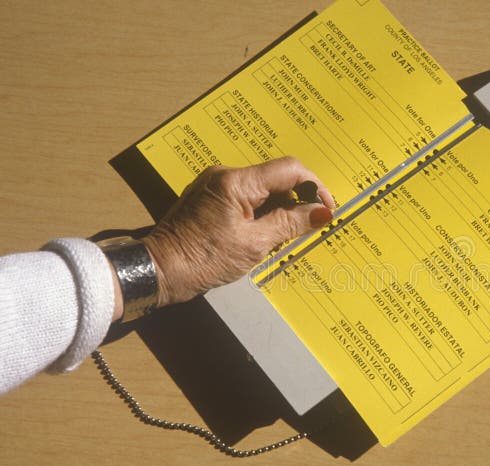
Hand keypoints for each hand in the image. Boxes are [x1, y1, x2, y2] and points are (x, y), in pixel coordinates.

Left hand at [142, 158, 334, 305]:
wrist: (160, 270)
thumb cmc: (203, 260)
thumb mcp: (255, 245)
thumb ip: (291, 224)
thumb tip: (323, 213)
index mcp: (237, 181)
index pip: (290, 169)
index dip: (315, 187)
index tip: (326, 210)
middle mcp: (226, 175)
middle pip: (277, 178)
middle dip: (296, 202)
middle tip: (305, 229)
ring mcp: (216, 184)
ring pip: (263, 189)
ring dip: (279, 209)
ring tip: (278, 238)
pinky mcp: (210, 196)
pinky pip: (246, 197)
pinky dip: (261, 212)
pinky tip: (261, 235)